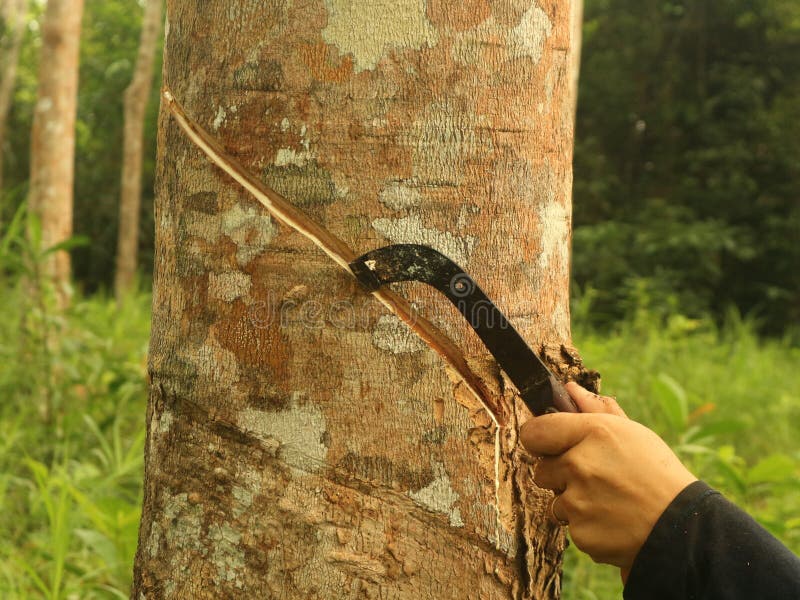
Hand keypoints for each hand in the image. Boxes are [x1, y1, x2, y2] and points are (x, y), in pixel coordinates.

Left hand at [519, 382, 696, 571]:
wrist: (683, 527)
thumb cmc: (657, 473)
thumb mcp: (632, 432)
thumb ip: (595, 409)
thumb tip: (569, 389)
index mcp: (592, 433)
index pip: (534, 432)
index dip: (540, 440)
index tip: (550, 447)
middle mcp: (579, 465)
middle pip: (541, 470)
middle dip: (562, 475)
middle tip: (596, 479)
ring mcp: (577, 502)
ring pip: (556, 502)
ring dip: (575, 504)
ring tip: (610, 501)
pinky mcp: (581, 534)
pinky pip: (571, 528)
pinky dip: (588, 527)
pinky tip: (613, 522)